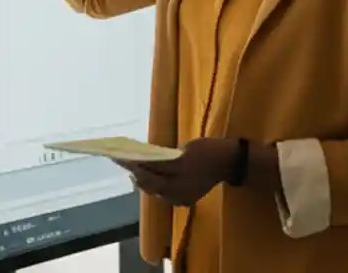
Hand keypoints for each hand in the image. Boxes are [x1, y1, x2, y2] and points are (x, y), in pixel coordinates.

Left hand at [117, 138, 237, 207]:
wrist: (227, 163)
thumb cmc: (206, 149)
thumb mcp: (185, 147)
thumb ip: (166, 156)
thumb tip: (147, 159)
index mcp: (179, 168)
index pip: (151, 167)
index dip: (134, 163)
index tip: (120, 156)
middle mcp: (179, 186)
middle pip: (150, 183)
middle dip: (135, 174)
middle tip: (123, 164)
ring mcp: (182, 196)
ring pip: (156, 192)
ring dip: (144, 183)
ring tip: (133, 173)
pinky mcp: (185, 201)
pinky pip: (165, 196)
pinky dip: (156, 189)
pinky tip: (149, 181)